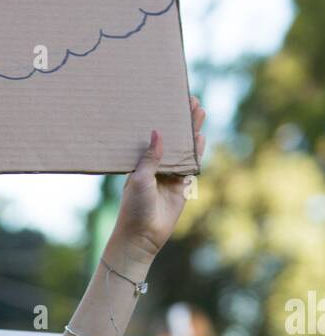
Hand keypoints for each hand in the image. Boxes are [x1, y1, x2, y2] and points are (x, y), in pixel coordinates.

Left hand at [110, 95, 206, 263]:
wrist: (143, 236)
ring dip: (191, 132)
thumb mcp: (139, 179)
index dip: (162, 119)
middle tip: (190, 99)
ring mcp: (169, 175)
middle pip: (172, 138)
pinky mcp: (181, 186)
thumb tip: (158, 132)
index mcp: (140, 162)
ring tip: (199, 111)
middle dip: (181, 120)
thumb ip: (151, 157)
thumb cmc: (134, 207)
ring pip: (183, 149)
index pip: (153, 135)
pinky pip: (191, 166)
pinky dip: (196, 152)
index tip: (169, 100)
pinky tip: (201, 137)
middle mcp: (156, 165)